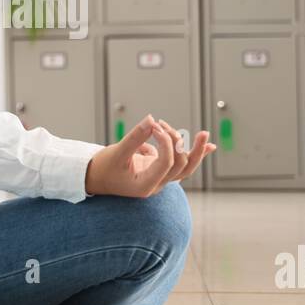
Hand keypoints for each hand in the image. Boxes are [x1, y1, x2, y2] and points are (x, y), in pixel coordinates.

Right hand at [84, 114, 215, 197]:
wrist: (95, 179)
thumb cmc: (103, 167)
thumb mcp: (117, 151)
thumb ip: (135, 136)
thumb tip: (152, 119)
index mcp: (145, 185)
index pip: (166, 163)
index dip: (165, 142)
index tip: (155, 126)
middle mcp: (156, 185)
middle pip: (181, 167)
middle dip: (178, 142)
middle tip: (165, 124)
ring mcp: (160, 180)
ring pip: (186, 168)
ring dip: (194, 150)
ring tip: (204, 134)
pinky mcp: (160, 172)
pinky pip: (182, 166)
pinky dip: (195, 155)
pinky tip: (210, 146)